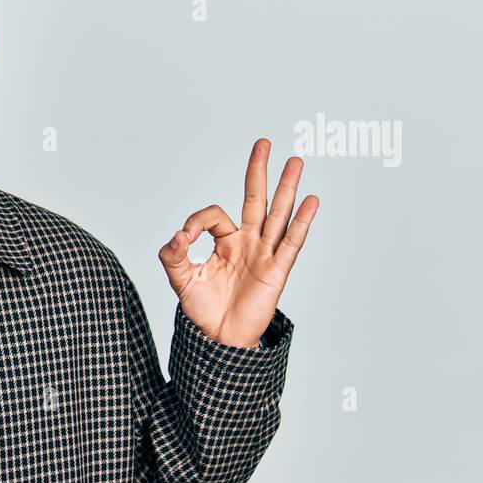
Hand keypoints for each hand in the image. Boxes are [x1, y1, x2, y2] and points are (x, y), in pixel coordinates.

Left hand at [158, 138, 317, 347]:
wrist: (219, 339)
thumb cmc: (203, 310)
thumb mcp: (180, 280)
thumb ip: (172, 255)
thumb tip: (176, 236)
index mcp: (225, 242)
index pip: (214, 215)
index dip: (195, 222)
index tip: (182, 240)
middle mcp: (247, 242)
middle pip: (255, 199)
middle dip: (258, 171)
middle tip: (263, 143)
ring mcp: (264, 254)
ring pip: (278, 214)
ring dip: (286, 187)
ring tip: (295, 162)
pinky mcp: (277, 270)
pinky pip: (291, 242)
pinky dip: (302, 222)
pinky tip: (311, 201)